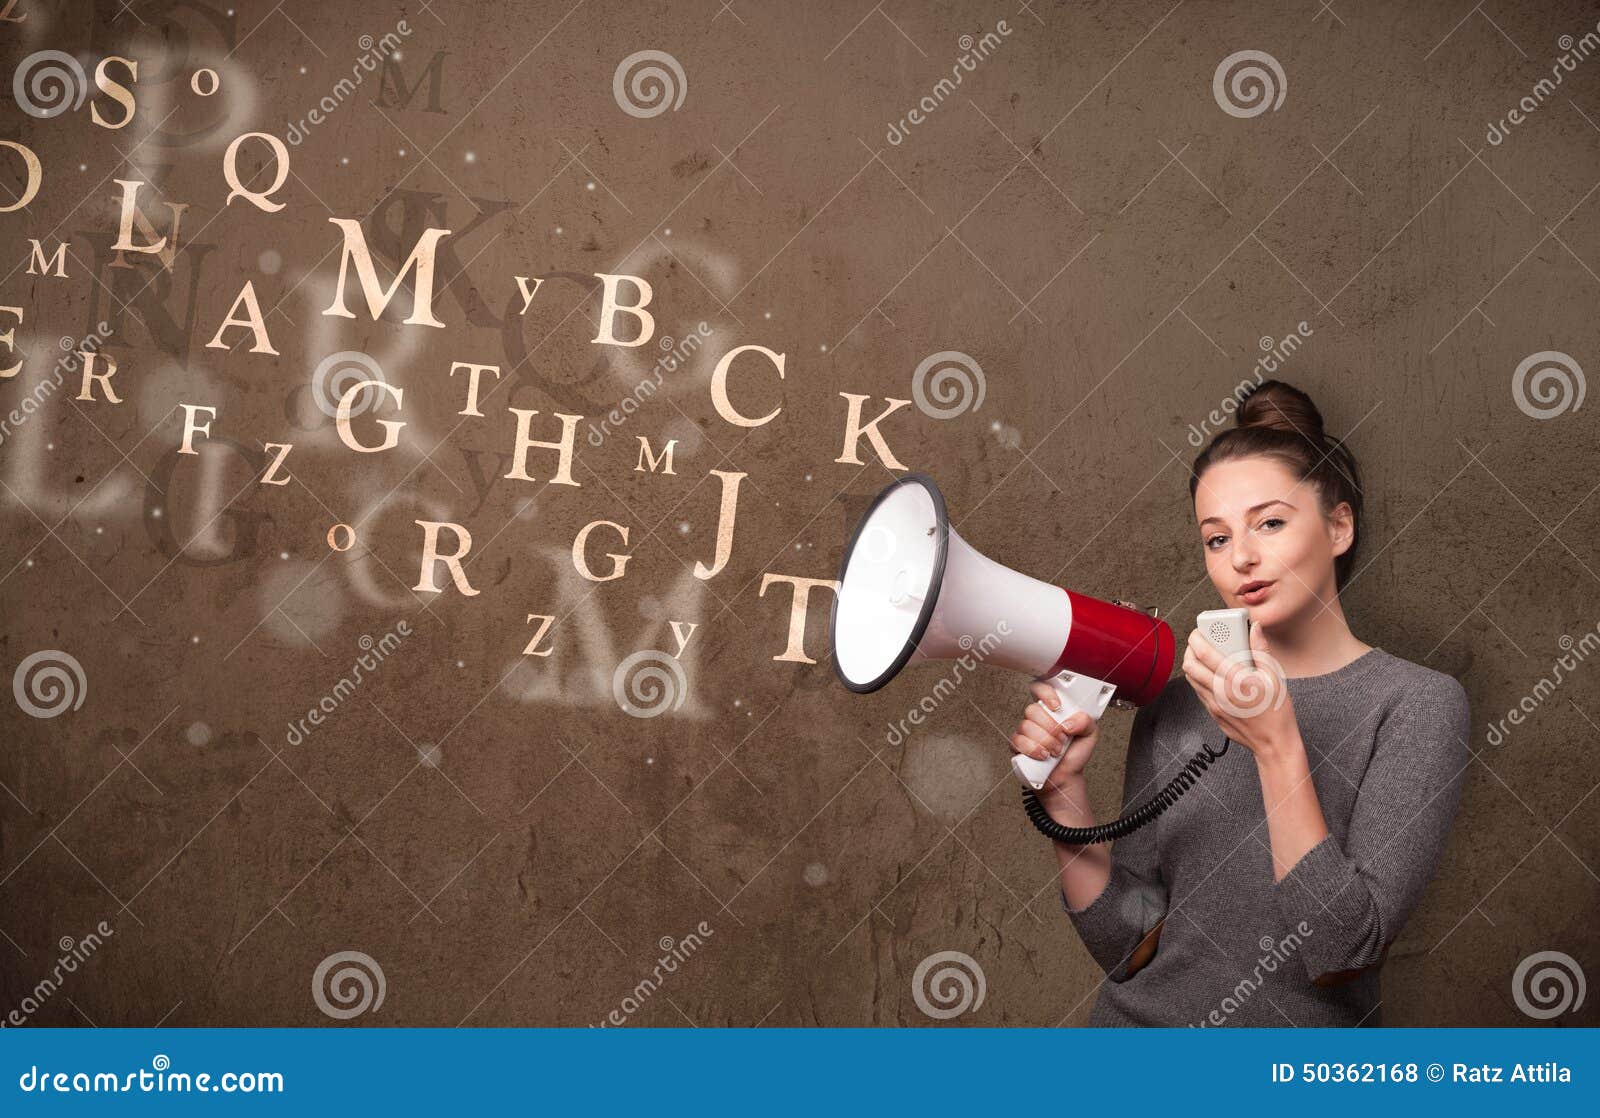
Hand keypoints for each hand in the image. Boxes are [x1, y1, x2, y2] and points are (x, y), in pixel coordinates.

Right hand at [1010, 680, 1100, 794]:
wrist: (1067, 777)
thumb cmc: (1075, 754)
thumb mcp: (1090, 734)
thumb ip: (1085, 721)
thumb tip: (1067, 721)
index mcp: (1052, 710)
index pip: (1040, 688)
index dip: (1045, 693)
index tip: (1057, 707)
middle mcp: (1037, 718)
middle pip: (1032, 710)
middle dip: (1050, 727)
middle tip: (1062, 738)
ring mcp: (1025, 732)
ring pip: (1026, 726)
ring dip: (1045, 741)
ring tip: (1055, 750)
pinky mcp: (1017, 746)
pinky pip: (1017, 741)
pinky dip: (1033, 749)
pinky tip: (1043, 755)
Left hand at [1181, 620, 1299, 762]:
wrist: (1273, 743)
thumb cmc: (1276, 711)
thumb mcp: (1274, 677)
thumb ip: (1261, 650)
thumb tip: (1256, 629)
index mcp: (1236, 680)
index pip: (1205, 654)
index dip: (1196, 639)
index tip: (1199, 631)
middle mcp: (1221, 692)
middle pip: (1190, 665)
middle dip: (1190, 650)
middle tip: (1198, 642)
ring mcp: (1214, 704)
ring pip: (1190, 678)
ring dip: (1192, 664)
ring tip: (1203, 656)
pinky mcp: (1212, 712)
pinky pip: (1198, 691)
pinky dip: (1199, 679)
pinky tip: (1211, 675)